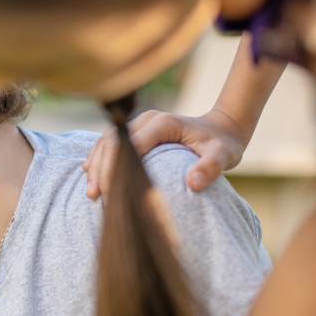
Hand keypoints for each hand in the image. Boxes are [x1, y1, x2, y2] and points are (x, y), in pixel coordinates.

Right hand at [82, 108, 247, 196]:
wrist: (223, 128)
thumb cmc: (223, 144)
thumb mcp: (223, 156)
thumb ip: (210, 168)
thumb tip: (193, 184)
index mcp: (163, 124)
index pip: (129, 146)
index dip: (117, 170)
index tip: (113, 195)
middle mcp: (148, 119)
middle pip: (113, 143)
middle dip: (102, 170)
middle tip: (95, 196)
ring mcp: (141, 123)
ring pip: (107, 140)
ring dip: (96, 164)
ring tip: (91, 191)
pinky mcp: (138, 130)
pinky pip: (111, 141)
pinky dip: (99, 156)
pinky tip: (91, 173)